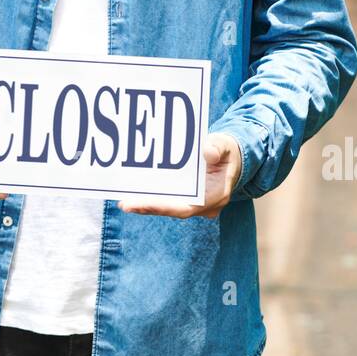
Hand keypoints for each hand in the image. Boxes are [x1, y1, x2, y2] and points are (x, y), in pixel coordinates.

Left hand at [117, 132, 241, 217]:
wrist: (232, 157)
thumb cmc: (227, 150)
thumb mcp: (225, 145)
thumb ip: (217, 147)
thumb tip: (207, 153)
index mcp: (216, 195)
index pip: (187, 208)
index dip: (164, 207)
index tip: (143, 203)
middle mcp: (206, 205)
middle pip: (174, 210)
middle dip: (149, 207)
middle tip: (125, 203)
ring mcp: (197, 205)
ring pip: (169, 208)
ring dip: (146, 205)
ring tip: (124, 201)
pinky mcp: (188, 199)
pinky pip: (168, 202)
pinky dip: (152, 199)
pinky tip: (134, 195)